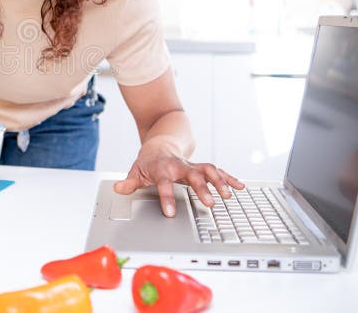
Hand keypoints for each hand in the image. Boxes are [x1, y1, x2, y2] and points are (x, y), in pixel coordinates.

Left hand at [113, 136, 244, 217]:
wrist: (160, 143)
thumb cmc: (148, 161)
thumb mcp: (135, 171)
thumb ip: (128, 182)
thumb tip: (117, 188)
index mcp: (161, 169)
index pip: (164, 184)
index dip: (167, 198)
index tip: (171, 213)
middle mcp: (179, 166)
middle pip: (192, 176)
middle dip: (201, 189)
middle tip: (210, 204)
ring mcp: (192, 165)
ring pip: (208, 170)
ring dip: (219, 181)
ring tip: (228, 195)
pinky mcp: (200, 166)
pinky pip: (217, 171)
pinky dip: (229, 178)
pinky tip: (240, 187)